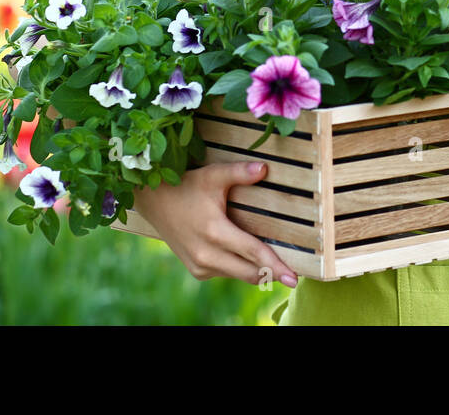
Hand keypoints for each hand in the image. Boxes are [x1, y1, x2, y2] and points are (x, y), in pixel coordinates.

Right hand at [132, 161, 299, 288]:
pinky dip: (239, 268)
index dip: (276, 266)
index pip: (253, 253)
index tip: (294, 279)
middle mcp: (207, 254)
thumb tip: (265, 168)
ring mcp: (200, 265)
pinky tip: (246, 257)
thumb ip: (239, 172)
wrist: (154, 202)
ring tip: (273, 264)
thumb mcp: (212, 175)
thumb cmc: (186, 186)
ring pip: (238, 274)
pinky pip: (226, 272)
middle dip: (271, 274)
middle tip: (293, 276)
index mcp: (214, 232)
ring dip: (256, 271)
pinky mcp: (197, 270)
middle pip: (249, 272)